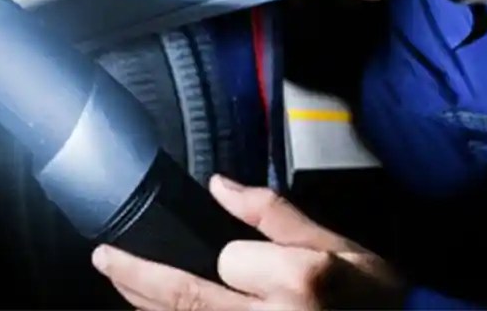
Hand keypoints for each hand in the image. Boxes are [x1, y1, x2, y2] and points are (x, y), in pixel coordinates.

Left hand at [91, 176, 404, 309]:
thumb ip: (275, 215)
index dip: (228, 253)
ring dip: (148, 304)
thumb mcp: (340, 244)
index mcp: (299, 282)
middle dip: (134, 277)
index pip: (229, 258)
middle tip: (104, 258)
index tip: (236, 254)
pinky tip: (160, 308)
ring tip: (121, 282)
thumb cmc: (382, 301)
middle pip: (185, 299)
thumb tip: (221, 187)